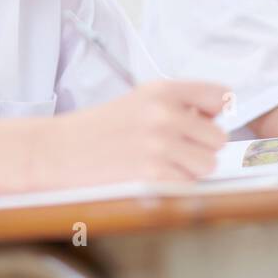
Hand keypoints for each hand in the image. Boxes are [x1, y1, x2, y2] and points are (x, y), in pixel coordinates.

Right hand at [30, 80, 228, 188]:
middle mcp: (165, 113)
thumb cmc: (97, 129)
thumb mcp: (138, 101)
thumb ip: (178, 104)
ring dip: (190, 170)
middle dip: (200, 148)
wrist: (56, 151)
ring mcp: (159, 144)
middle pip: (218, 138)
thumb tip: (218, 116)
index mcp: (163, 90)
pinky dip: (175, 187)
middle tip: (173, 150)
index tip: (203, 122)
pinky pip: (189, 185)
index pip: (221, 96)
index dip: (216, 113)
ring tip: (162, 165)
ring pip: (208, 165)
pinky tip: (152, 178)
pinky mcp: (151, 174)